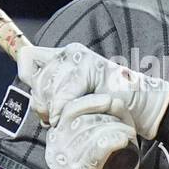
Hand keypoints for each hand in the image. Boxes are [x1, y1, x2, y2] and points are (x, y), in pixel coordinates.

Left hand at [18, 42, 168, 139]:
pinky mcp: (90, 67)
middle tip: (55, 116)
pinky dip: (62, 109)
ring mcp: (80, 58)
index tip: (42, 100)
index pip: (28, 58)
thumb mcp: (74, 101)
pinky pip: (63, 93)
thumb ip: (54, 97)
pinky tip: (69, 116)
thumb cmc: (108, 107)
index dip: (29, 79)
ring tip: (66, 116)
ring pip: (45, 85)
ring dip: (52, 107)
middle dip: (41, 102)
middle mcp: (69, 53)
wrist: (140, 106)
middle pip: (34, 77)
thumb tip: (36, 105)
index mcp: (64, 57)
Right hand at [45, 92, 138, 168]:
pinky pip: (96, 149)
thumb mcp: (99, 137)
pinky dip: (113, 141)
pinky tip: (124, 142)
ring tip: (128, 136)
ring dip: (117, 128)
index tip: (113, 103)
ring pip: (92, 130)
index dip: (94, 100)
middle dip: (109, 114)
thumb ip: (100, 115)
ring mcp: (67, 165)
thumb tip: (110, 97)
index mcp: (57, 136)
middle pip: (81, 116)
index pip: (70, 106)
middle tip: (125, 125)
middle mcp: (56, 149)